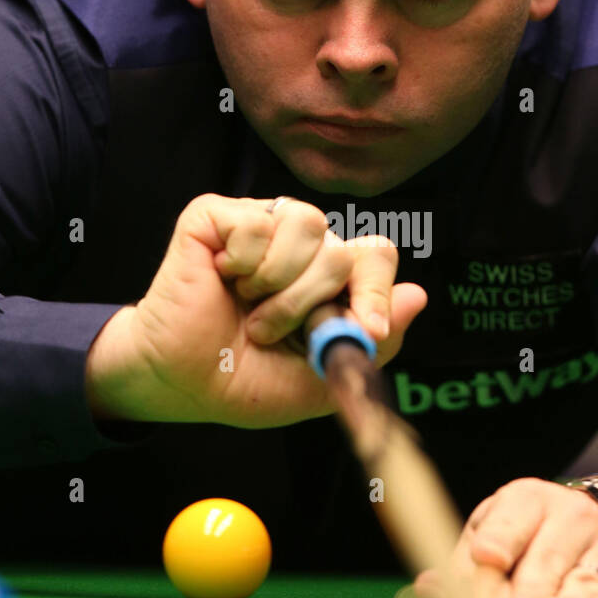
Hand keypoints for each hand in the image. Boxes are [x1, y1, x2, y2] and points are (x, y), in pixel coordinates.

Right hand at [86, 193, 426, 425]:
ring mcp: (261, 225)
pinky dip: (242, 264)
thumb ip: (372, 341)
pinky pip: (256, 223)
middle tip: (271, 331)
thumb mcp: (320, 377)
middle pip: (343, 247)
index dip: (375, 289)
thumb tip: (418, 295)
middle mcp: (300, 244)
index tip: (364, 327)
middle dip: (310, 304)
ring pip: (308, 225)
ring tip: (249, 308)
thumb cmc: (243, 379)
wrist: (179, 382)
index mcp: (328, 277)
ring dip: (277, 286)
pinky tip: (222, 279)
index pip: (376, 255)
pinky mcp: (217, 214)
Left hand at [415, 477, 597, 597]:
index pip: (512, 520)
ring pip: (585, 583)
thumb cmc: (527, 538)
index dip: (498, 542)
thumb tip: (426, 593)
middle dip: (527, 592)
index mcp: (528, 500)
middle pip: (548, 559)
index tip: (487, 560)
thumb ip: (460, 566)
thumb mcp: (491, 533)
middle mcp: (573, 517)